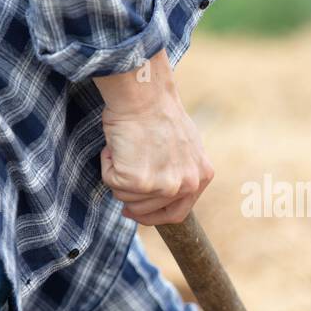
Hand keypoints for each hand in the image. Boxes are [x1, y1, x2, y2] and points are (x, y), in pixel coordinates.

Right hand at [93, 50, 213, 225]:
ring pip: (126, 198)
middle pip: (146, 211)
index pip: (177, 214)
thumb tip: (158, 189)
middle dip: (129, 194)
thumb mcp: (183, 145)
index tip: (134, 211)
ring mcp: (164, 186)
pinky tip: (118, 146)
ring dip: (118, 176)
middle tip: (123, 167)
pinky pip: (111, 183)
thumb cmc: (158, 111)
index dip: (152, 215)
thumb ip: (176, 170)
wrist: (145, 94)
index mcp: (201, 176)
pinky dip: (108, 165)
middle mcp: (187, 185)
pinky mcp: (139, 181)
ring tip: (125, 148)